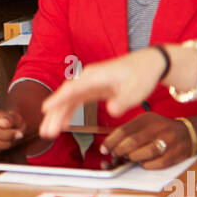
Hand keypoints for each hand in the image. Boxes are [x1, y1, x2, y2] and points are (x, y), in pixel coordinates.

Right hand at [38, 48, 167, 138]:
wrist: (149, 64)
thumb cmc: (142, 73)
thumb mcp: (135, 91)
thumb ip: (122, 102)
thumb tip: (112, 110)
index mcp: (95, 76)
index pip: (72, 89)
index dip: (58, 99)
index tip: (46, 109)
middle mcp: (88, 78)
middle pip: (66, 96)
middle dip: (54, 114)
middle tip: (47, 131)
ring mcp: (89, 83)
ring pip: (68, 100)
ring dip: (58, 115)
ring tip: (50, 132)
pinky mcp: (92, 89)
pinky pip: (76, 101)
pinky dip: (68, 112)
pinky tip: (64, 124)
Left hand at [99, 113, 191, 168]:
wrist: (187, 133)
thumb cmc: (161, 129)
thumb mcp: (146, 122)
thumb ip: (130, 130)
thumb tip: (111, 144)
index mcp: (148, 119)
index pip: (124, 130)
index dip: (111, 141)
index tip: (104, 149)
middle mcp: (158, 128)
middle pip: (132, 142)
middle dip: (119, 151)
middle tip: (115, 155)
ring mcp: (167, 142)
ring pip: (142, 154)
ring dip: (131, 158)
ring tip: (129, 157)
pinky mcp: (174, 155)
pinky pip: (153, 164)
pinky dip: (144, 165)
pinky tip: (143, 162)